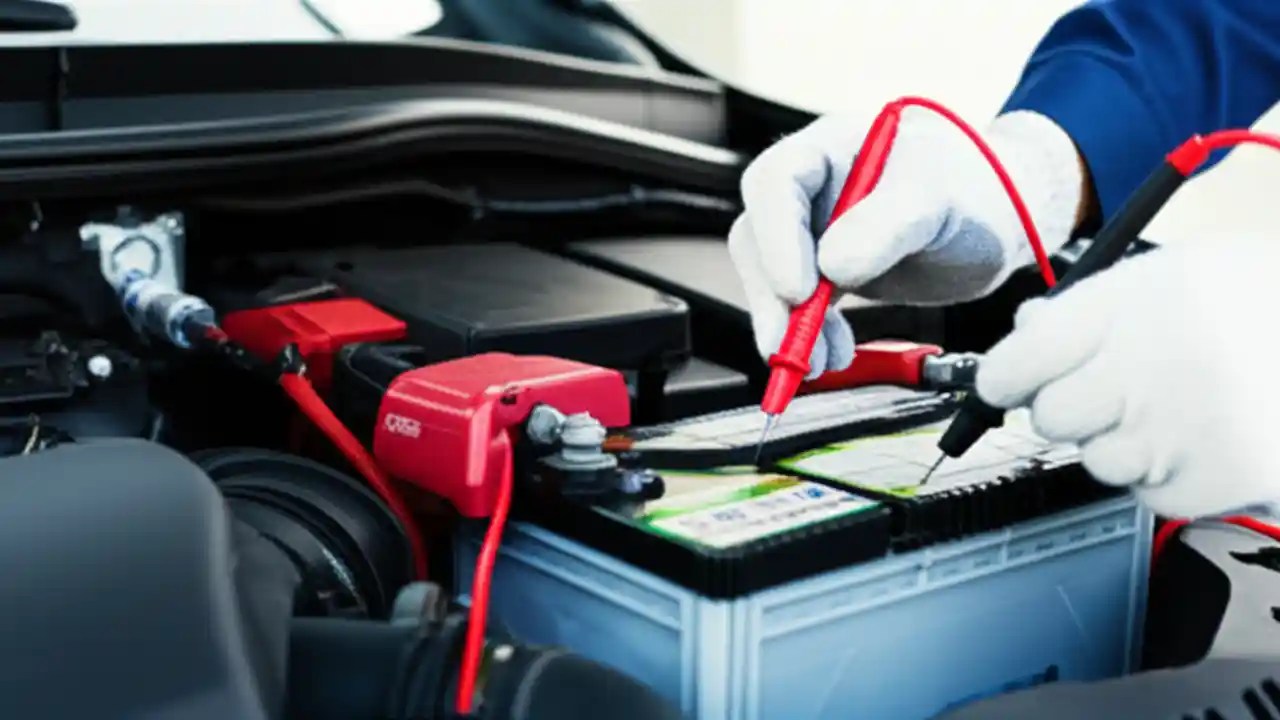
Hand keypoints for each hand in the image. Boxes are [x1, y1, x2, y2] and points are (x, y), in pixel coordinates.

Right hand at [728, 106, 1084, 376]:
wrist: (1006, 221)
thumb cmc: (981, 190)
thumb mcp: (941, 199)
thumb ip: (889, 224)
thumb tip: (832, 266)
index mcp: (833, 146)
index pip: (777, 181)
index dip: (777, 237)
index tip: (799, 290)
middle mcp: (814, 187)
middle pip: (762, 236)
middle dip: (774, 297)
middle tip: (790, 346)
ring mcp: (817, 230)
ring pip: (774, 278)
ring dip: (791, 326)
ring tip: (823, 361)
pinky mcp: (826, 271)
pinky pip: (801, 305)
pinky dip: (811, 336)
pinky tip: (833, 355)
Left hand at [977, 238, 1279, 517]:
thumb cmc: (1258, 300)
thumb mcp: (1170, 275)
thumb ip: (1090, 306)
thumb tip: (1026, 333)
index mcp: (1127, 309)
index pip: (1015, 363)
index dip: (1004, 377)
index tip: (1006, 383)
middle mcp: (1143, 372)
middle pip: (1049, 419)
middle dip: (1069, 407)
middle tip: (1110, 390)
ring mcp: (1176, 434)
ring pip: (1098, 459)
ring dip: (1123, 441)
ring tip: (1181, 405)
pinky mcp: (1209, 483)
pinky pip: (1150, 492)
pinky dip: (1169, 473)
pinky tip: (1207, 435)